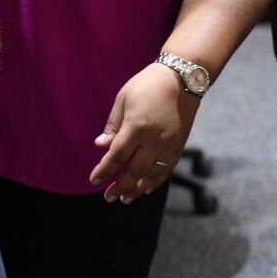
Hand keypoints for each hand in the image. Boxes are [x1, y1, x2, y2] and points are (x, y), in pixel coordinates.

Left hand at [89, 63, 200, 202]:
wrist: (182, 78)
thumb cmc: (147, 84)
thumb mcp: (123, 99)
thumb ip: (113, 125)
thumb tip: (101, 146)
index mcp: (137, 127)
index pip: (117, 156)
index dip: (104, 170)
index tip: (93, 180)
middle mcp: (154, 140)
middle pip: (134, 171)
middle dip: (120, 187)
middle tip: (108, 198)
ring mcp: (169, 144)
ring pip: (152, 175)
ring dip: (138, 189)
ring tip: (126, 199)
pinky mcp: (180, 146)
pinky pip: (167, 169)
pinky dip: (156, 181)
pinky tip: (147, 188)